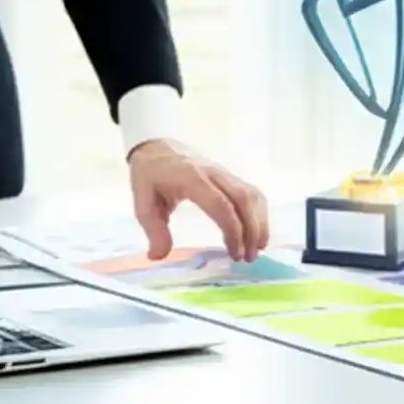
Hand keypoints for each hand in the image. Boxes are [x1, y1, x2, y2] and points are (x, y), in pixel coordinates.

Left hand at [128, 140, 268, 262]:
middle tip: (249, 258)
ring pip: (252, 195)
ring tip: (258, 248)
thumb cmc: (150, 175)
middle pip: (244, 200)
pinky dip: (259, 213)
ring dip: (259, 223)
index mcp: (192, 179)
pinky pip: (252, 193)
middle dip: (251, 231)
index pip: (221, 205)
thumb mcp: (143, 202)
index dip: (233, 231)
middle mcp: (214, 173)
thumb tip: (159, 256)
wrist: (157, 146)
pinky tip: (258, 231)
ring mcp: (225, 173)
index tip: (235, 254)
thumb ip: (153, 229)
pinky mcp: (230, 176)